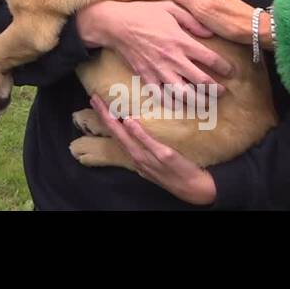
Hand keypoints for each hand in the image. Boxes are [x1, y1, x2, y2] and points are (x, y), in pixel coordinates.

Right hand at [76, 0, 231, 97]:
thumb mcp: (170, 8)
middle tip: (222, 92)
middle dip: (215, 90)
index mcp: (181, 41)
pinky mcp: (146, 77)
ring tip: (205, 103)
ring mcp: (159, 70)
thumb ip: (192, 20)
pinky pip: (161, 96)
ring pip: (183, 94)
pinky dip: (171, 104)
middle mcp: (173, 59)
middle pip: (201, 82)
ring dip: (197, 102)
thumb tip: (211, 32)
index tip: (231, 71)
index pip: (211, 59)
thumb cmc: (143, 13)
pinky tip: (179, 105)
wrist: (116, 24)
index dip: (225, 67)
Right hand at [88, 93, 216, 204]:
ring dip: (113, 120)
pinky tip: (129, 120)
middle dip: (104, 116)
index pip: (117, 136)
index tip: (98, 104)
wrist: (195, 190)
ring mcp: (150, 158)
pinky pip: (148, 142)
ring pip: (126, 138)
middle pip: (116, 134)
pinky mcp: (164, 156)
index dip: (106, 120)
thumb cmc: (177, 174)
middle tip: (94, 98)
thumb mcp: (157, 163)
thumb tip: (140, 127)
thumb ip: (148, 147)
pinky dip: (137, 132)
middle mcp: (138, 158)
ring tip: (104, 104)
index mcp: (136, 158)